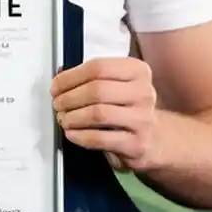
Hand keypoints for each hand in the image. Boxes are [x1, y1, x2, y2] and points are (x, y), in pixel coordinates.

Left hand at [51, 57, 157, 171]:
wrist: (154, 140)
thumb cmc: (127, 108)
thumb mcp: (116, 86)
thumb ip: (90, 77)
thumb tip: (59, 76)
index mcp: (137, 71)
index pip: (98, 67)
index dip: (70, 77)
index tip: (56, 86)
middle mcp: (144, 93)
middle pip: (97, 90)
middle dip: (69, 98)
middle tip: (58, 104)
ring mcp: (143, 119)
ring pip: (98, 114)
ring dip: (73, 117)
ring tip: (64, 119)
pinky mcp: (137, 144)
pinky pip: (100, 138)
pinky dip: (80, 136)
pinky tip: (72, 134)